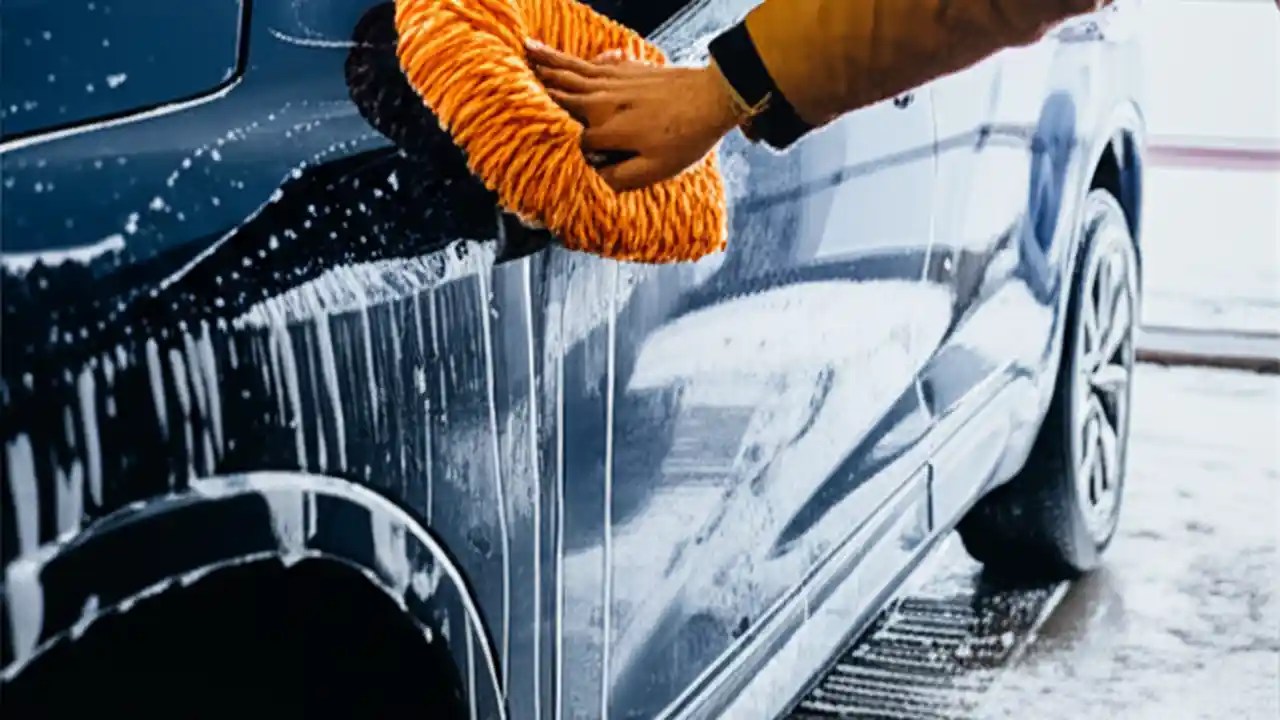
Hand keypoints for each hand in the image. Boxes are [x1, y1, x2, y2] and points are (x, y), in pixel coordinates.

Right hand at [526, 40, 740, 191]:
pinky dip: (567, 57)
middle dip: (530, 87)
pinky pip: (588, 61)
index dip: (541, 141)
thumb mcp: (654, 171)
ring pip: (569, 72)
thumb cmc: (686, 138)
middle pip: (558, 93)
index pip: (565, 137)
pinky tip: (555, 51)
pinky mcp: (625, 69)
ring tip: (520, 55)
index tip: (517, 143)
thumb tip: (590, 182)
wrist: (714, 98)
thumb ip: (618, 179)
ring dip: (543, 64)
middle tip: (501, 78)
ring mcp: (613, 80)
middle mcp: (603, 100)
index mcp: (606, 128)